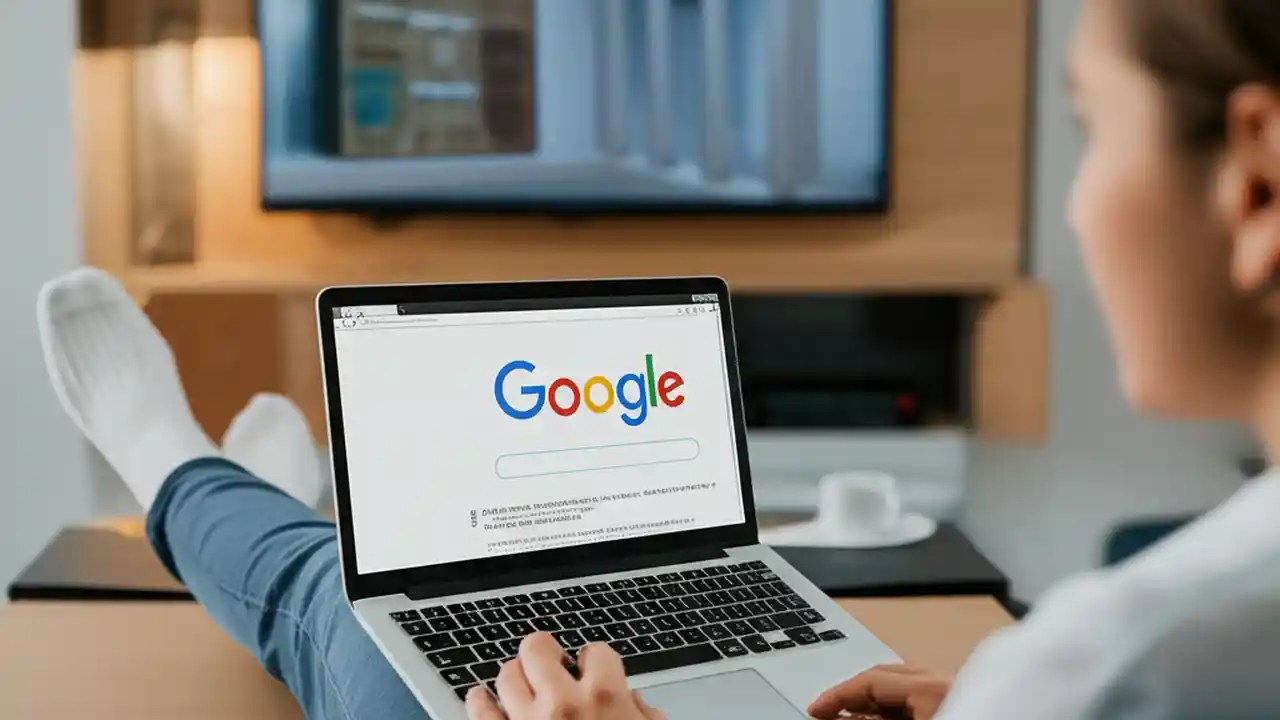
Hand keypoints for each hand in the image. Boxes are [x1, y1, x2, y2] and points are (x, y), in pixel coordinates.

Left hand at [466, 633, 664, 719]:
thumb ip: (643, 714)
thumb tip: (635, 703)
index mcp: (606, 696)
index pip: (594, 651)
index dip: (594, 660)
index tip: (591, 669)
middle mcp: (564, 704)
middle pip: (538, 648)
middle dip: (545, 654)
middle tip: (550, 664)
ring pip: (506, 674)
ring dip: (515, 678)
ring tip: (522, 684)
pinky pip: (479, 710)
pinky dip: (480, 702)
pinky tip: (484, 699)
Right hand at [808, 664, 951, 719]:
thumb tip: (835, 718)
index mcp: (933, 686)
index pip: (872, 679)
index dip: (837, 694)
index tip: (816, 709)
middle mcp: (945, 683)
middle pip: (885, 676)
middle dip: (852, 694)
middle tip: (826, 711)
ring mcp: (953, 693)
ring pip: (900, 689)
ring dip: (870, 704)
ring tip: (845, 719)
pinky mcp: (959, 705)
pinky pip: (916, 700)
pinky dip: (892, 710)